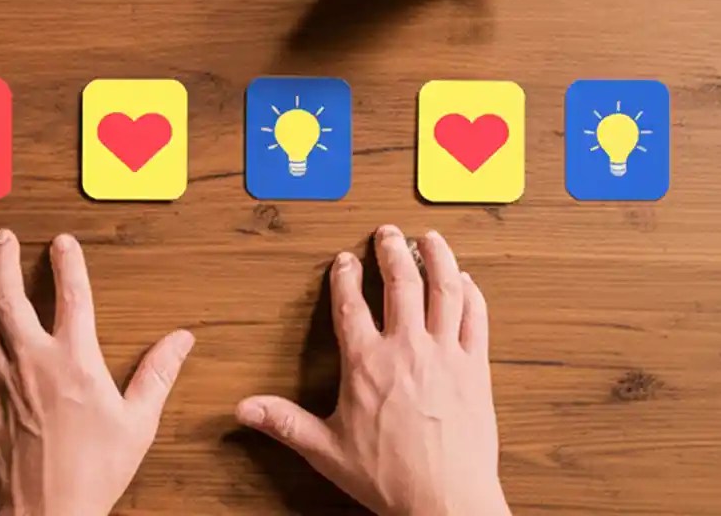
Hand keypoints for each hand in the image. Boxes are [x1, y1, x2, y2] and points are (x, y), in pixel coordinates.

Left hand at [0, 230, 195, 515]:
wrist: (48, 513)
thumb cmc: (95, 471)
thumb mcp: (138, 421)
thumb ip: (158, 373)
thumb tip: (182, 339)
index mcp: (74, 362)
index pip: (72, 296)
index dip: (68, 263)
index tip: (63, 242)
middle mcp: (32, 362)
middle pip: (9, 297)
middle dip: (4, 260)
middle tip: (3, 238)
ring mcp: (1, 380)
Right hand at [236, 226, 509, 515]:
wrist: (446, 501)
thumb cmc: (388, 478)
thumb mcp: (326, 450)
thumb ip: (285, 422)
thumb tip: (244, 409)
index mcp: (366, 364)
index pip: (351, 304)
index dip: (345, 276)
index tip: (344, 260)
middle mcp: (406, 350)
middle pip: (401, 282)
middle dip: (393, 251)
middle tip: (388, 233)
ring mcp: (445, 355)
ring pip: (444, 289)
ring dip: (438, 258)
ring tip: (431, 239)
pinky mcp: (475, 368)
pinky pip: (476, 317)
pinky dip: (470, 293)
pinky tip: (465, 281)